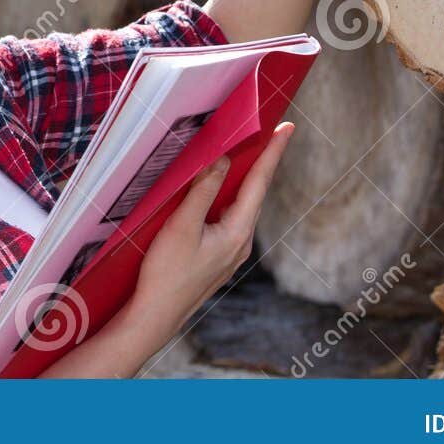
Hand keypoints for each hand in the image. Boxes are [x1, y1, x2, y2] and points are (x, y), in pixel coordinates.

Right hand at [118, 122, 295, 345]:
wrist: (156, 316)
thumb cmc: (166, 273)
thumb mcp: (182, 226)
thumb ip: (204, 190)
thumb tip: (223, 158)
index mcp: (237, 231)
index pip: (259, 182)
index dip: (273, 152)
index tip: (288, 128)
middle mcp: (241, 242)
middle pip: (254, 192)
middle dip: (261, 162)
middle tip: (269, 133)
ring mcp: (231, 252)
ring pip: (241, 206)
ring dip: (244, 180)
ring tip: (247, 154)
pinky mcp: (218, 257)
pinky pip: (229, 218)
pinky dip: (229, 197)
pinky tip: (218, 192)